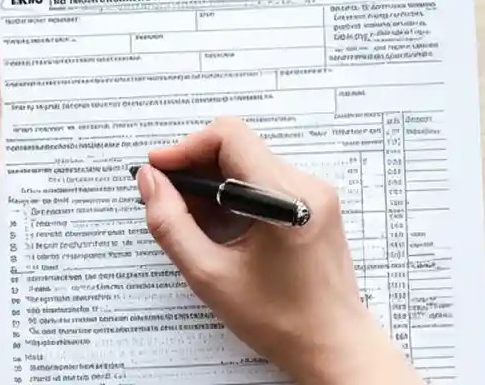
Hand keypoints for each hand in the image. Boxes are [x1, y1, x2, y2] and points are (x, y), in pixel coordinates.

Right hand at [137, 118, 420, 384]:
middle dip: (197, 170)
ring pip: (249, 164)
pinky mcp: (314, 205)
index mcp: (286, 197)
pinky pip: (265, 182)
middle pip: (238, 147)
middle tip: (168, 202)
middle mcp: (306, 185)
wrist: (334, 347)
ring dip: (215, 186)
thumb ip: (171, 224)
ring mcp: (315, 194)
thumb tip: (150, 181)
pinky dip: (236, 197)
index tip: (159, 170)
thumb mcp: (211, 275)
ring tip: (195, 226)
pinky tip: (222, 231)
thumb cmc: (281, 321)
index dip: (186, 147)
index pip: (230, 136)